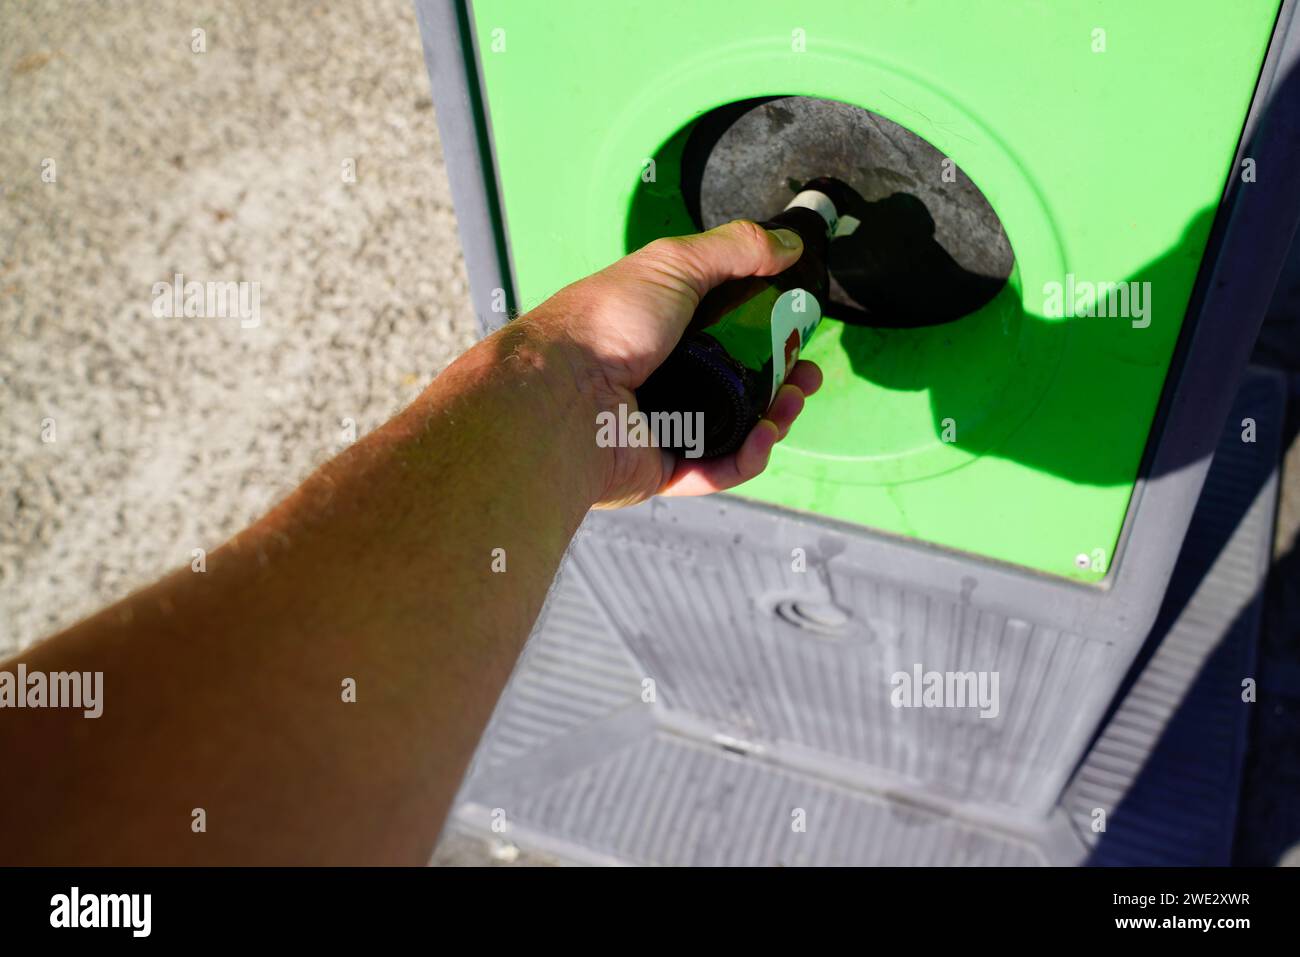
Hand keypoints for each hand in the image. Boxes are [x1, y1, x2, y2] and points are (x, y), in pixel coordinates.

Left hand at [522, 220, 823, 508]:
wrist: (562, 394)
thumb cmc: (606, 324)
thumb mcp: (673, 265)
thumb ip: (734, 249)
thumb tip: (789, 244)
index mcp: (663, 329)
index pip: (728, 330)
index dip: (769, 331)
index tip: (799, 329)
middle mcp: (663, 377)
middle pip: (740, 383)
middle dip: (783, 380)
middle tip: (806, 377)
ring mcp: (664, 425)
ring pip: (736, 429)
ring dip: (773, 419)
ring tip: (789, 405)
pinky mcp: (663, 468)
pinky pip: (717, 469)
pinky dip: (748, 457)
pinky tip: (764, 437)